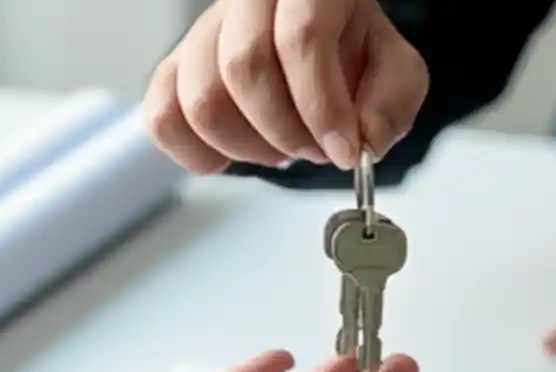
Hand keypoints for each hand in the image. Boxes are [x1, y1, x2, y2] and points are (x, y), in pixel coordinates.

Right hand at [141, 0, 427, 172]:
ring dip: (249, 148)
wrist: (315, 42)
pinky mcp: (174, 69)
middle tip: (316, 149)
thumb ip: (391, 103)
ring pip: (201, 99)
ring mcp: (201, 32)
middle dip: (286, 131)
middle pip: (244, 67)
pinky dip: (196, 153)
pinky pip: (162, 118)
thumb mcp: (394, 71)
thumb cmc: (349, 52)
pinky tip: (235, 155)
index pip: (300, 36)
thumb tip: (365, 141)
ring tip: (283, 148)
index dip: (322, 106)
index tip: (344, 151)